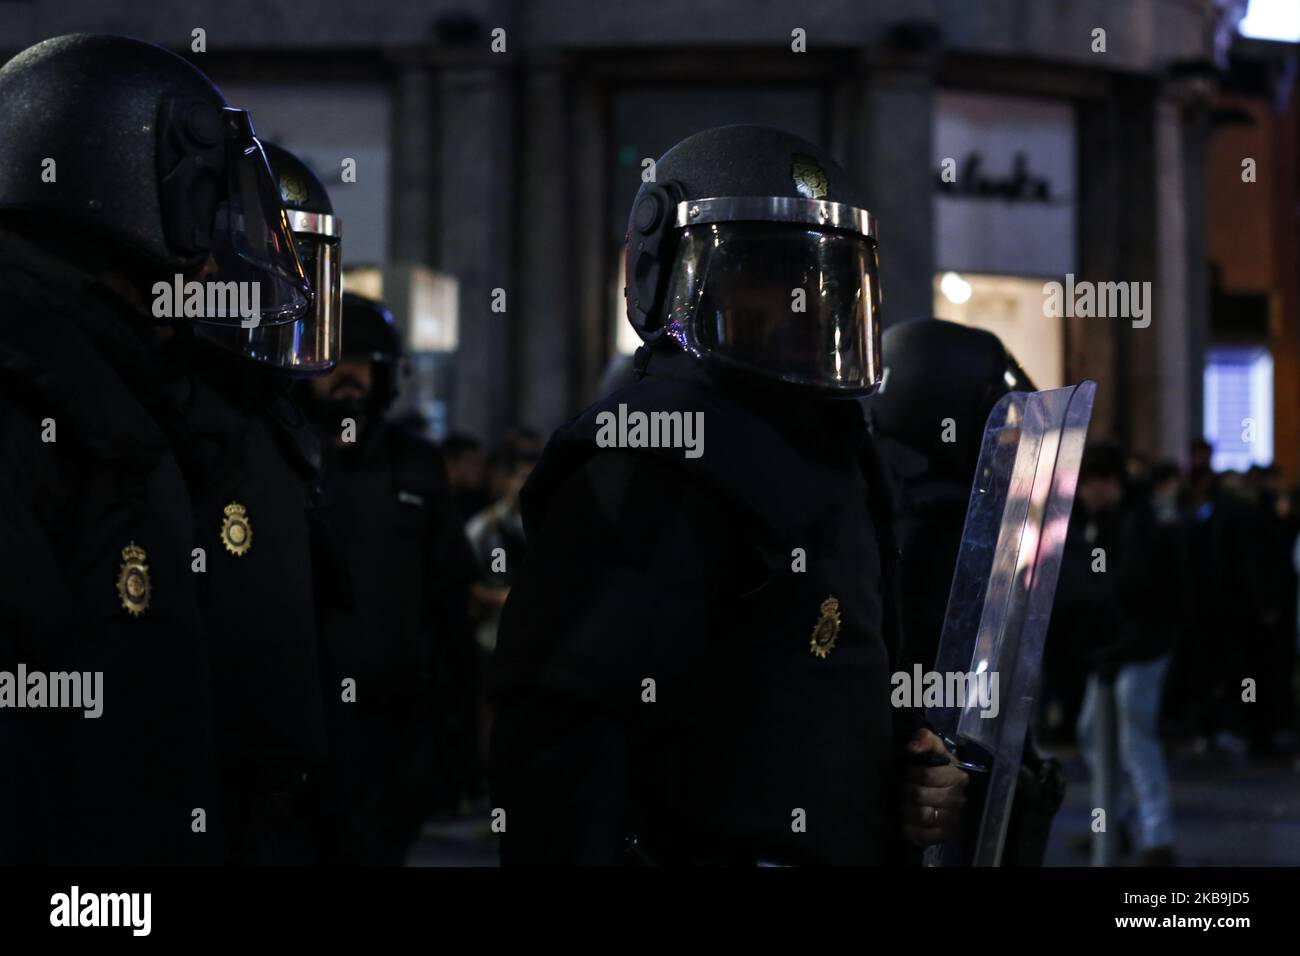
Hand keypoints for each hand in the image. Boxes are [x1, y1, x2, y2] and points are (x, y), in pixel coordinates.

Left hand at [900, 728, 968, 846]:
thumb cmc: (936, 769)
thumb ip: (925, 739)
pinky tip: (906, 821)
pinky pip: (922, 836)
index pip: (926, 775)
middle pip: (920, 796)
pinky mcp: (944, 837)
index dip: (912, 773)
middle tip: (905, 788)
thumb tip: (913, 747)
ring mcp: (953, 820)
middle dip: (907, 790)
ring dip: (906, 808)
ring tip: (905, 803)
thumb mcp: (933, 748)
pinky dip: (910, 829)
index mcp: (958, 777)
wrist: (943, 792)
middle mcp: (959, 800)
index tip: (909, 772)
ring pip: (921, 815)